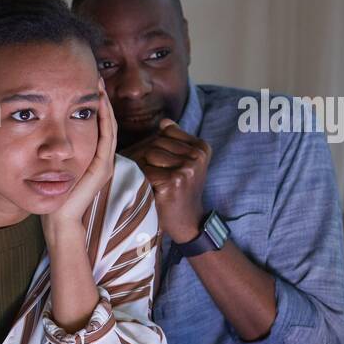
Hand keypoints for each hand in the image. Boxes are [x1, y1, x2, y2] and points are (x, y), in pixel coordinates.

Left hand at [44, 81, 117, 232]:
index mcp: (91, 156)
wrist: (58, 218)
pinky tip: (99, 102)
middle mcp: (101, 157)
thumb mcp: (51, 166)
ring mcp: (104, 162)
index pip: (96, 123)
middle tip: (95, 74)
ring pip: (109, 124)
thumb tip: (38, 131)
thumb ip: (52, 151)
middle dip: (101, 97)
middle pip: (105, 120)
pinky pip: (106, 136)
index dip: (93, 103)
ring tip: (98, 82)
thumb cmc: (51, 195)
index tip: (84, 83)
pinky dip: (104, 117)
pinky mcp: (103, 167)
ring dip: (105, 103)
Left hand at [125, 118, 210, 242]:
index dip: (156, 146)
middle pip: (156, 143)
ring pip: (149, 154)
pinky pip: (145, 169)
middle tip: (150, 174)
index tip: (160, 164)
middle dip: (147, 156)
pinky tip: (149, 189)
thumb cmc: (181, 189)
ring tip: (150, 180)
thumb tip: (164, 122)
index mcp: (202, 148)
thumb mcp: (185, 162)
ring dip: (143, 167)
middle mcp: (197, 156)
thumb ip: (175, 140)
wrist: (187, 221)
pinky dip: (142, 179)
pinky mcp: (173, 181)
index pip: (166, 132)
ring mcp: (187, 169)